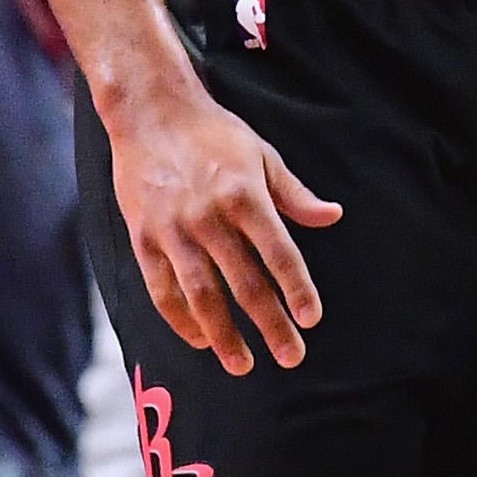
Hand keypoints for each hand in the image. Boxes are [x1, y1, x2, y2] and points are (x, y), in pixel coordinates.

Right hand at [103, 88, 342, 375]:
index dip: (296, 289)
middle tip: (291, 356)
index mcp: (245, 196)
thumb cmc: (216, 134)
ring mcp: (172, 231)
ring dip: (223, 335)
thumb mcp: (263, 155)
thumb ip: (295, 195)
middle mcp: (209, 217)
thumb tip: (333, 218)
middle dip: (269, 324)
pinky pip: (163, 289)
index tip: (312, 319)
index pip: (278, 253)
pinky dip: (181, 319)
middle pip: (244, 283)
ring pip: (201, 296)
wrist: (151, 113)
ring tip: (243, 363)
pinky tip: (200, 339)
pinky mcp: (143, 238)